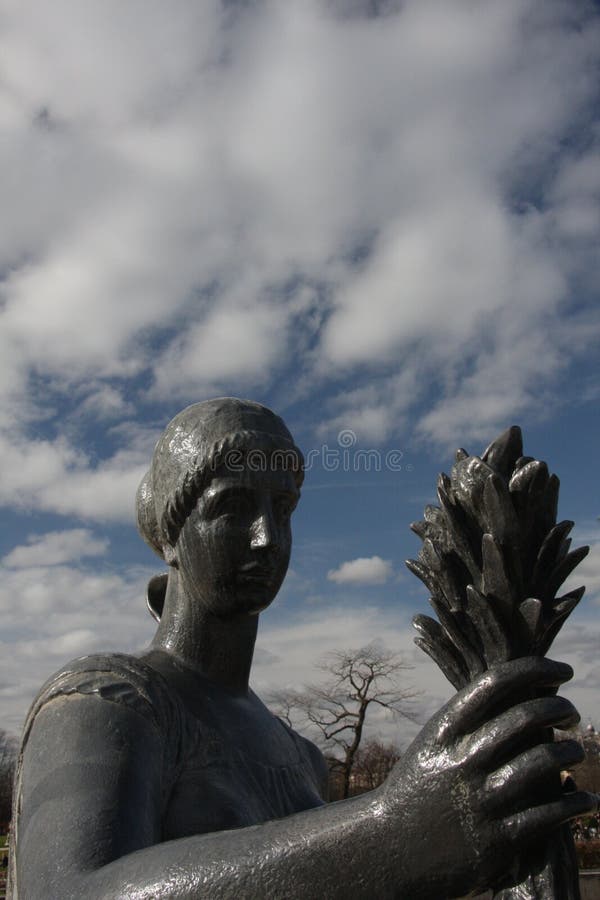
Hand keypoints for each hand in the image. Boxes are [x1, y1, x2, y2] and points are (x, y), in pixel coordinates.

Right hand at [379, 657, 595, 897]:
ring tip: (576, 751)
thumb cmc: (421, 786)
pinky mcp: (496, 839)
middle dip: (560, 707)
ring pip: (544, 762)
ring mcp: (480, 799)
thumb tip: (518, 689)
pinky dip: (576, 802)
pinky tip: (586, 798)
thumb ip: (470, 720)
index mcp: (445, 729)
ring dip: (571, 752)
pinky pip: (549, 814)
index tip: (563, 670)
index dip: (537, 669)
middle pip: (526, 717)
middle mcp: (462, 758)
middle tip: (571, 712)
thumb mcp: (434, 744)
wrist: (390, 849)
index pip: (496, 682)